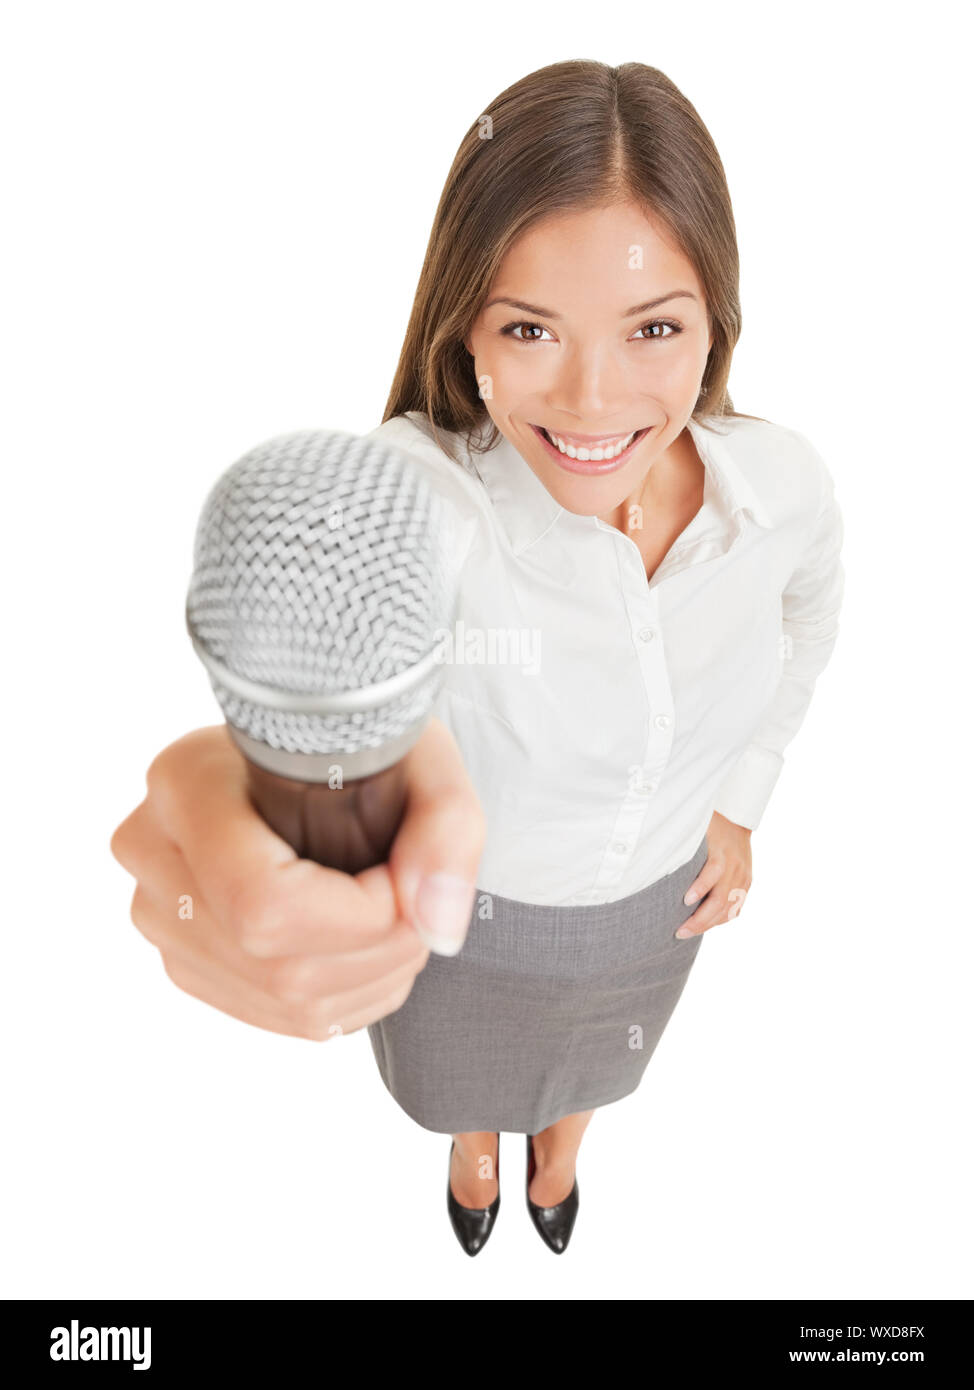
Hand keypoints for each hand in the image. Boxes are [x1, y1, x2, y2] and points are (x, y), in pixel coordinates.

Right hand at [109, 718, 485, 1040]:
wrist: (314, 754)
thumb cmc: (361, 745)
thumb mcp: (422, 756)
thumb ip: (446, 827)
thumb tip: (435, 927)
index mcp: (186, 785)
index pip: (264, 903)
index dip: (360, 917)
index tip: (403, 877)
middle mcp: (154, 854)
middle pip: (281, 964)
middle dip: (382, 949)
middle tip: (418, 901)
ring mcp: (161, 917)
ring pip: (287, 1001)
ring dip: (375, 976)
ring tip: (397, 915)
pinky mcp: (187, 963)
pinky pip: (283, 1019)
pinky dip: (352, 993)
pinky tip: (366, 942)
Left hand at [675, 811, 751, 937]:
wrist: (737, 820)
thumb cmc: (709, 825)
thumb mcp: (695, 829)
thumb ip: (681, 843)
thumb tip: (652, 856)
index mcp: (722, 851)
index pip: (714, 871)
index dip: (701, 887)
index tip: (685, 900)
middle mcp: (735, 866)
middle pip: (720, 898)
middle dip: (700, 919)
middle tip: (679, 931)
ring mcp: (743, 877)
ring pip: (728, 908)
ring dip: (708, 924)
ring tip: (687, 932)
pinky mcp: (746, 883)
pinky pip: (735, 908)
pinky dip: (720, 919)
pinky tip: (705, 926)